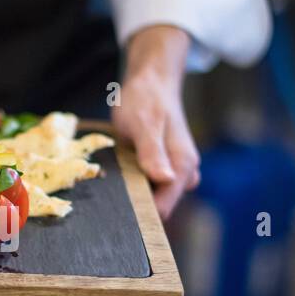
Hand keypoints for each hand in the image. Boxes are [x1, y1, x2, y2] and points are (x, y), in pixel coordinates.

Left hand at [113, 25, 200, 220]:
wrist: (152, 81)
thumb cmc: (146, 99)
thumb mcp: (144, 124)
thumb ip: (153, 152)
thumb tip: (165, 179)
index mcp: (183, 166)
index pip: (162, 209)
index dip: (139, 214)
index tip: (114, 211)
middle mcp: (185, 174)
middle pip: (159, 207)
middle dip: (135, 205)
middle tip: (109, 191)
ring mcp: (177, 173)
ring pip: (154, 198)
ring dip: (134, 194)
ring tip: (114, 178)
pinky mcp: (167, 170)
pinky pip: (151, 187)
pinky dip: (135, 184)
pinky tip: (121, 172)